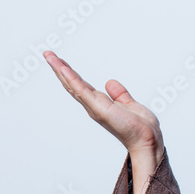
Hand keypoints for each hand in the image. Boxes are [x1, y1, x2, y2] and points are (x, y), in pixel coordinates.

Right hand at [44, 51, 164, 193]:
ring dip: (60, 70)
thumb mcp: (129, 104)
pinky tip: (63, 69)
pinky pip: (83, 92)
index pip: (81, 85)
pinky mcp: (99, 109)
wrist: (147, 139)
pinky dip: (72, 80)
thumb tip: (110, 83)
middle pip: (72, 83)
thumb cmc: (141, 128)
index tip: (60, 61)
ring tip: (49, 56)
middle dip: (59, 68)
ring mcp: (95, 107)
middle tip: (47, 54)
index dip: (70, 73)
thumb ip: (120, 94)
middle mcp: (94, 106)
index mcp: (101, 103)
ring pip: (73, 85)